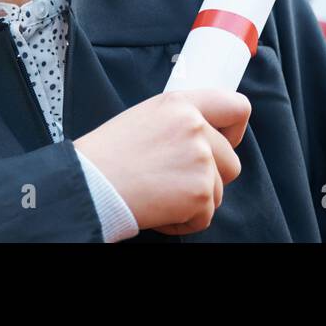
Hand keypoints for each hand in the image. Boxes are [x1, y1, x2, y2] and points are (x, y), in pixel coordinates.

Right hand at [74, 88, 250, 234]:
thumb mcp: (145, 119)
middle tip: (174, 181)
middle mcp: (195, 126)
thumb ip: (180, 122)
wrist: (89, 185)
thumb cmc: (108, 156)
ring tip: (159, 194)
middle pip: (231, 161)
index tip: (223, 144)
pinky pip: (204, 216)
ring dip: (193, 200)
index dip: (235, 131)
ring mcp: (201, 159)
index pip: (236, 107)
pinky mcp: (200, 192)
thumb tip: (205, 139)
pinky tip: (157, 209)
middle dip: (209, 178)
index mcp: (180, 104)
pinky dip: (183, 222)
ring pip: (218, 191)